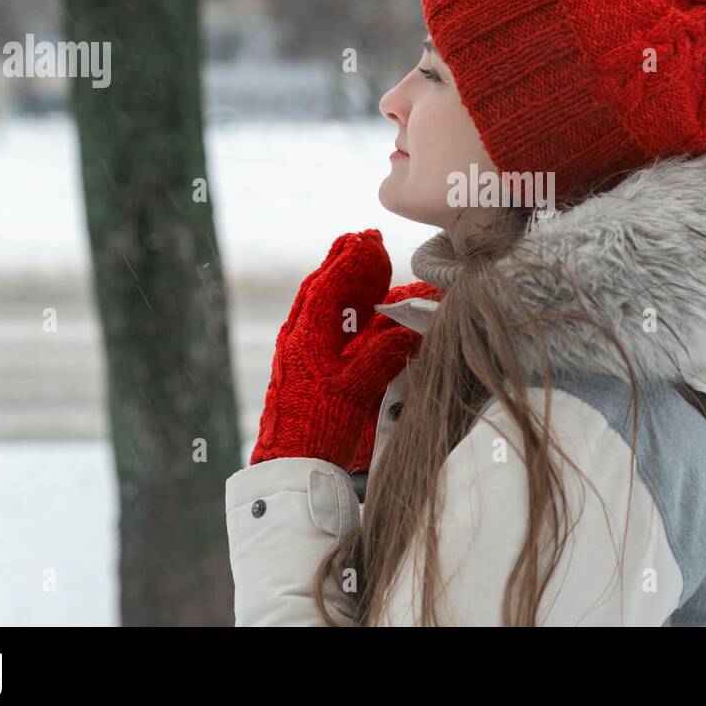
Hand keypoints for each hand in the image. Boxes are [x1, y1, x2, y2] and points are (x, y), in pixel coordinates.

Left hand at [250, 229, 442, 469]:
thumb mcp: (359, 388)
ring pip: (320, 306)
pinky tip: (354, 310)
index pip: (331, 285)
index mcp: (308, 335)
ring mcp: (297, 350)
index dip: (353, 260)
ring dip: (342, 283)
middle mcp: (299, 336)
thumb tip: (415, 327)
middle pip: (322, 288)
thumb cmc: (321, 427)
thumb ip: (386, 352)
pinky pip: (321, 326)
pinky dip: (339, 310)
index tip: (371, 239)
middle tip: (365, 239)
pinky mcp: (301, 366)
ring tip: (362, 263)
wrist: (290, 466)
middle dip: (345, 263)